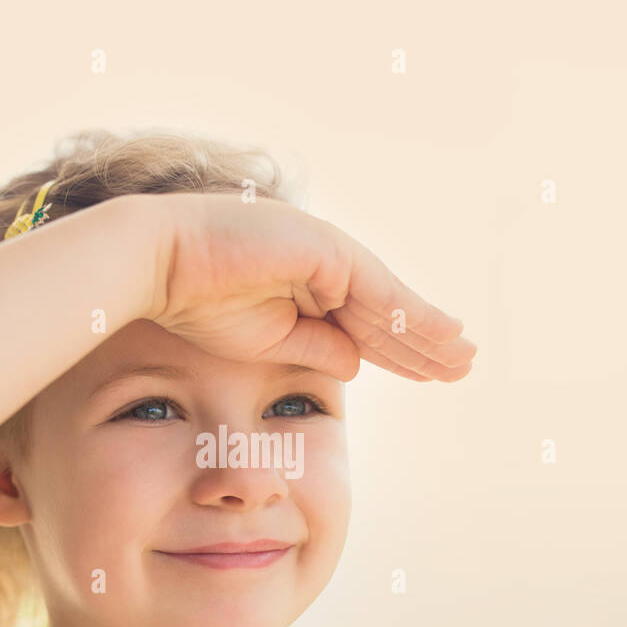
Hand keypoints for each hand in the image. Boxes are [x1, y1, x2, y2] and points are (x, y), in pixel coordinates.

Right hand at [141, 191, 475, 382]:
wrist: (162, 265)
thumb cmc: (199, 302)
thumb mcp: (269, 342)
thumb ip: (317, 349)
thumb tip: (360, 366)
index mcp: (307, 289)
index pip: (363, 328)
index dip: (397, 355)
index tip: (429, 376)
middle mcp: (325, 267)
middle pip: (385, 316)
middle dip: (424, 345)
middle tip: (462, 369)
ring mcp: (330, 254)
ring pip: (390, 305)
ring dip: (431, 334)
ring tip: (465, 358)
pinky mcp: (330, 250)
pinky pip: (380, 292)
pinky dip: (414, 316)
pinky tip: (445, 335)